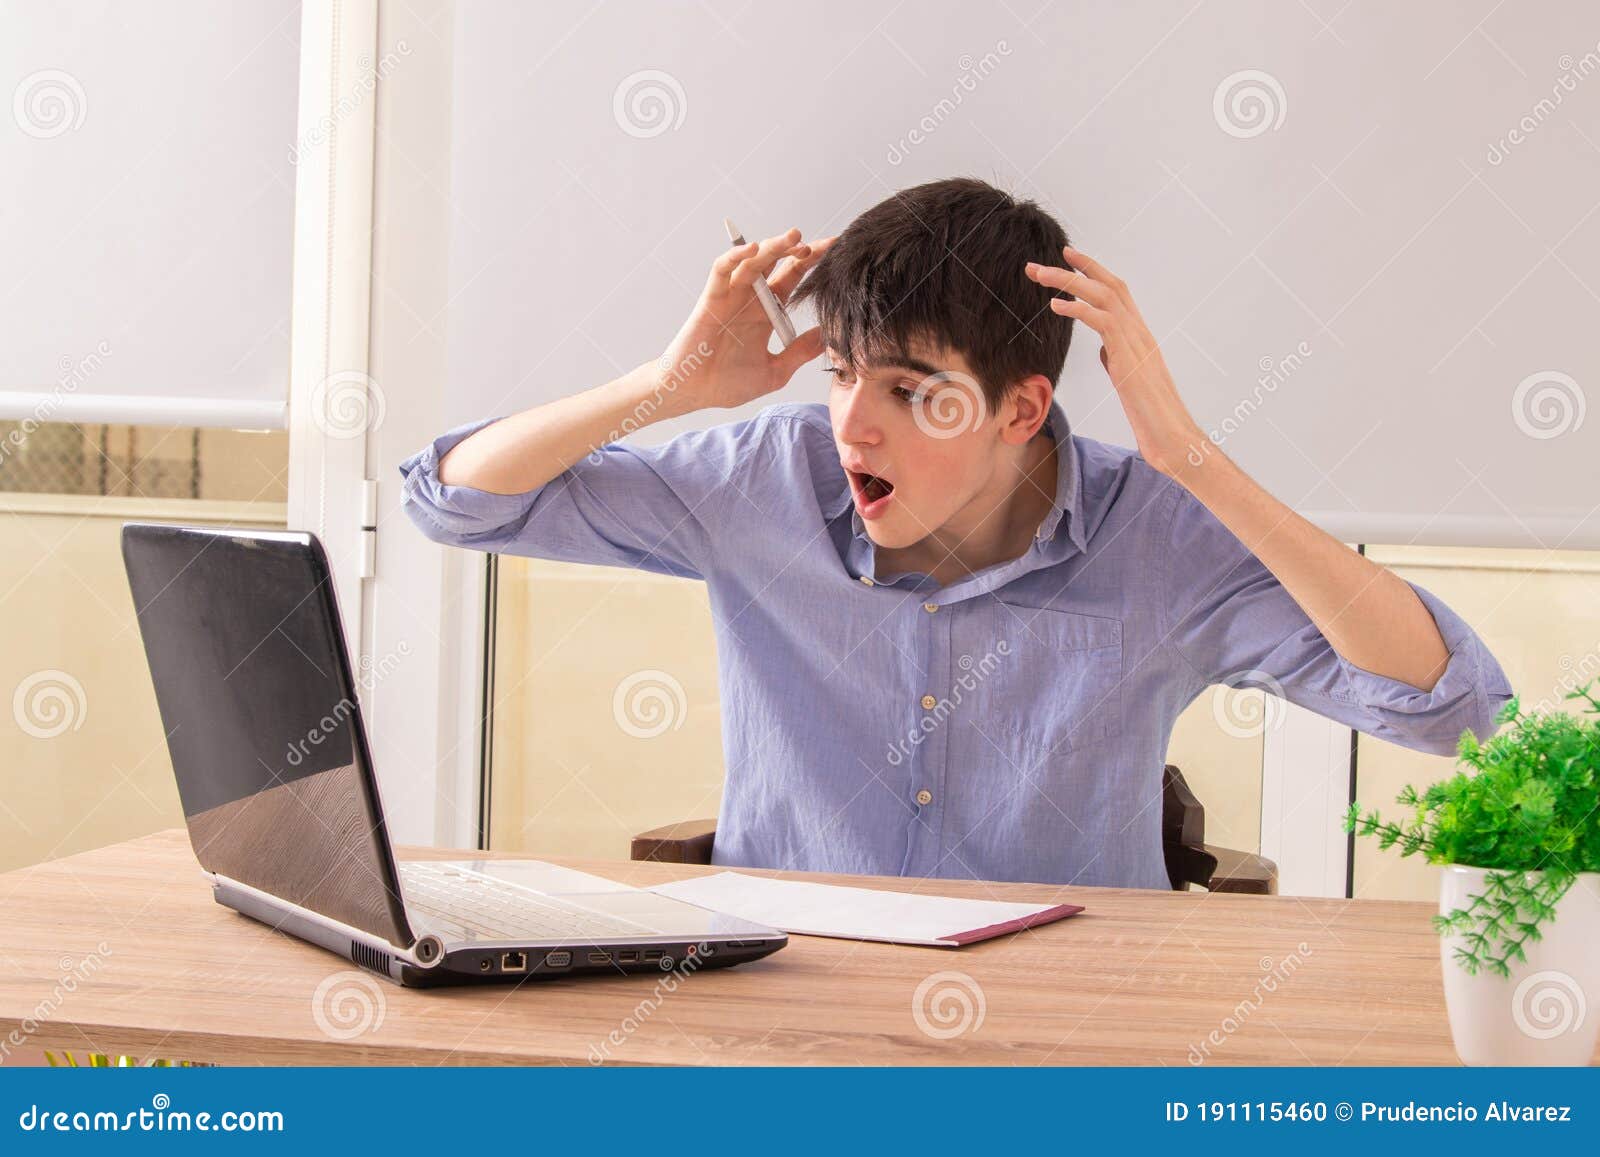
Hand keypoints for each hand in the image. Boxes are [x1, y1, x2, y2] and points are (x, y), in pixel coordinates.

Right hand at [657, 228, 834, 413]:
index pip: (794, 278)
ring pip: (754, 260)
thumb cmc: (728, 384)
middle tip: (824, 244)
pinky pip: (723, 269)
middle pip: (779, 263)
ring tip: (794, 238)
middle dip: (800, 250)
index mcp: (767, 312)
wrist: (694, 393)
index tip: (837, 253)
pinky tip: (753, 249)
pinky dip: (736, 256)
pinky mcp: (712, 297)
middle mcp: (751, 298)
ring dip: (774, 246)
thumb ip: (800, 352)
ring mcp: (731, 295)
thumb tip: (828, 336)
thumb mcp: (775, 371)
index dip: (814, 264)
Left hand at [1025, 246, 1207, 479]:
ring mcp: (1138, 343)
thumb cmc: (1153, 417)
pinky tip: (1055, 306)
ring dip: (1068, 282)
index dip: (1093, 271)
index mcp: (1140, 336)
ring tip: (1038, 274)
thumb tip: (1104, 350)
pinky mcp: (1130, 359)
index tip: (1066, 258)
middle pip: (1109, 285)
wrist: (1174, 438)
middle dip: (1076, 268)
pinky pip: (1103, 322)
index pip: (1117, 292)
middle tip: (1040, 262)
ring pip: (1104, 296)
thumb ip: (1118, 360)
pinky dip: (1078, 309)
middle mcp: (1141, 332)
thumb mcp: (1130, 382)